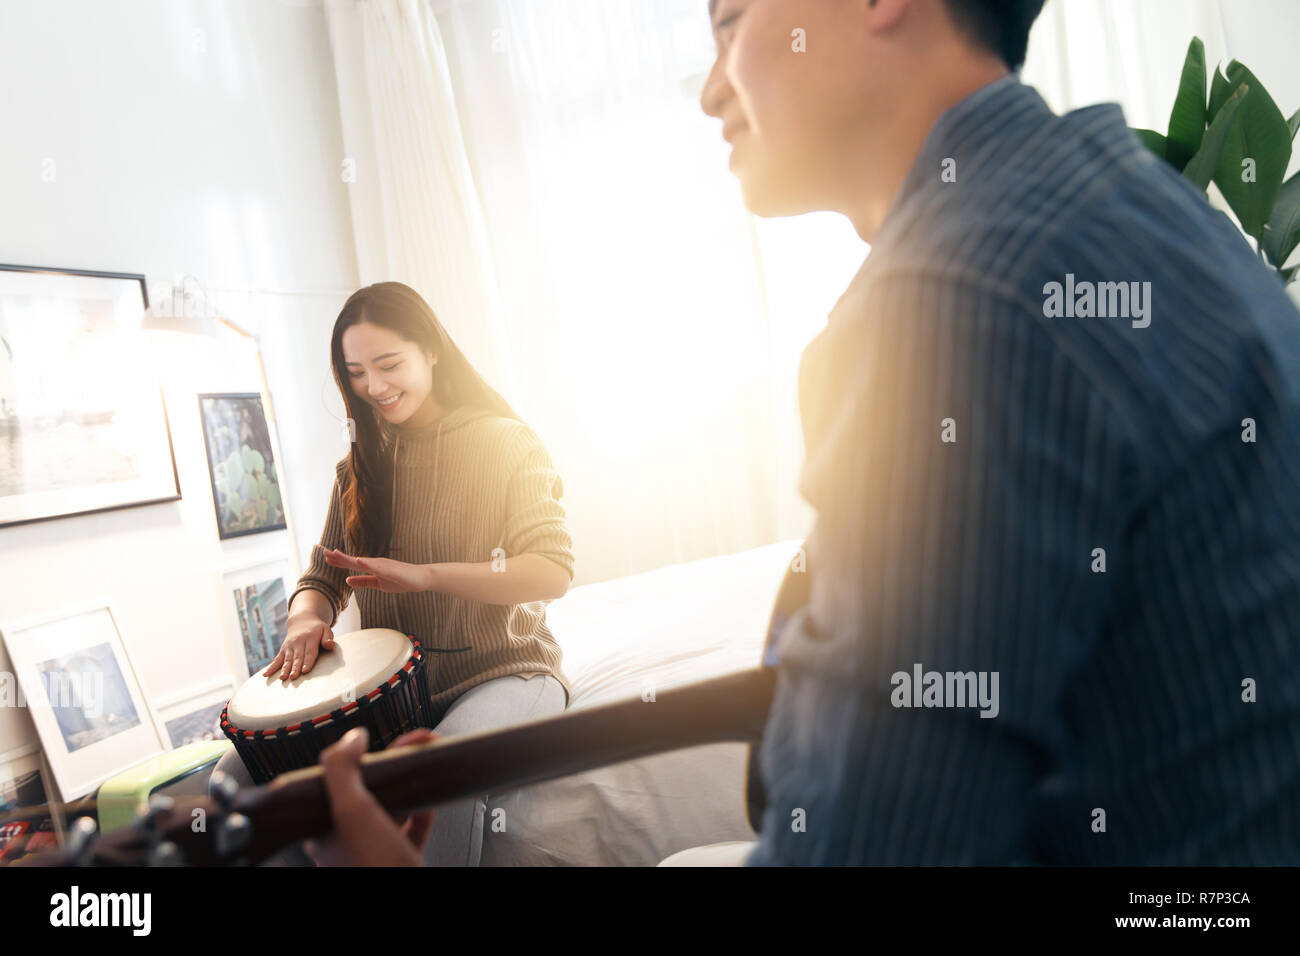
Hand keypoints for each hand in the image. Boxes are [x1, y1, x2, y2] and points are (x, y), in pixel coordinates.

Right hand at [264, 614, 335, 680]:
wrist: (302, 620)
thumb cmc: (317, 629)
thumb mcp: (325, 630)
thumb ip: (328, 638)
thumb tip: (330, 645)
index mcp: (310, 638)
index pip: (309, 652)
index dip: (307, 661)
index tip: (305, 670)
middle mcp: (298, 642)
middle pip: (297, 657)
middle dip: (295, 667)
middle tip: (293, 677)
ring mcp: (289, 646)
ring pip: (287, 659)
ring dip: (284, 669)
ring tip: (282, 678)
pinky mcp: (283, 649)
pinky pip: (277, 659)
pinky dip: (271, 667)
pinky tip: (266, 674)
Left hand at [304, 726, 439, 866]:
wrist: (402, 915)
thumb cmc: (375, 869)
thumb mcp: (352, 812)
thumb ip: (343, 770)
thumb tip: (352, 738)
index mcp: (326, 828)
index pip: (342, 777)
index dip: (369, 751)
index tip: (393, 738)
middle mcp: (346, 840)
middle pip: (372, 787)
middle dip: (398, 760)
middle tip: (419, 744)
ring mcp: (374, 850)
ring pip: (393, 803)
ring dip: (413, 779)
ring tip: (428, 761)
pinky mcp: (400, 860)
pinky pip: (412, 827)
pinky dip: (424, 808)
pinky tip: (431, 797)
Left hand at [324, 548, 432, 593]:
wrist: (420, 579)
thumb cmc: (401, 580)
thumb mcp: (378, 583)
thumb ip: (363, 582)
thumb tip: (347, 580)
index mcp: (372, 566)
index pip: (352, 563)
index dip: (338, 560)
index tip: (326, 557)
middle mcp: (375, 563)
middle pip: (354, 560)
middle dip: (338, 556)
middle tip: (323, 552)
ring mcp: (383, 565)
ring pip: (363, 561)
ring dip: (349, 558)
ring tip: (336, 554)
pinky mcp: (391, 569)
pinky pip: (378, 567)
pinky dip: (367, 564)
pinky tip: (358, 561)